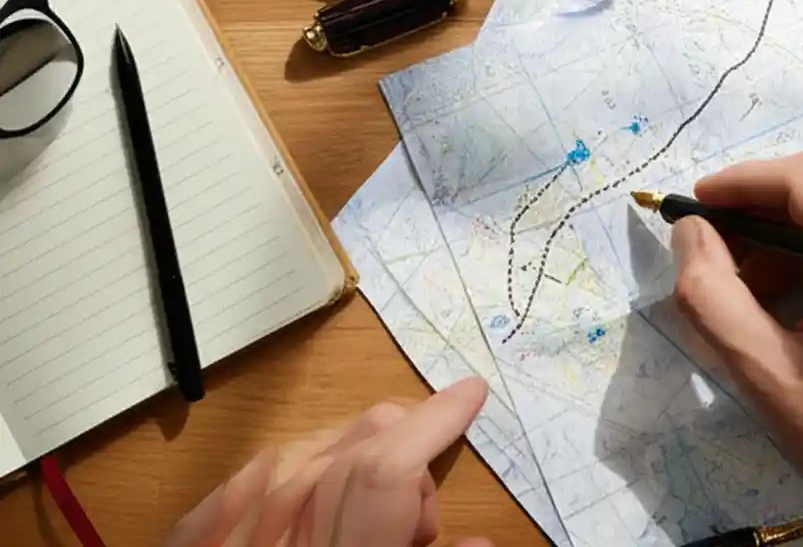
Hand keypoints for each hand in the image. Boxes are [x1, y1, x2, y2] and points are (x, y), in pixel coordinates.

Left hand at [165, 377, 491, 546]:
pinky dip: (283, 474)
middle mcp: (286, 542)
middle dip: (407, 447)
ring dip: (354, 460)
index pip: (387, 471)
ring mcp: (234, 540)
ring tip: (374, 516)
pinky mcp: (198, 546)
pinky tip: (300, 486)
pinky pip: (236, 486)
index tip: (471, 394)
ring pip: (300, 455)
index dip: (435, 422)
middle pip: (350, 451)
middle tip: (423, 521)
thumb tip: (480, 542)